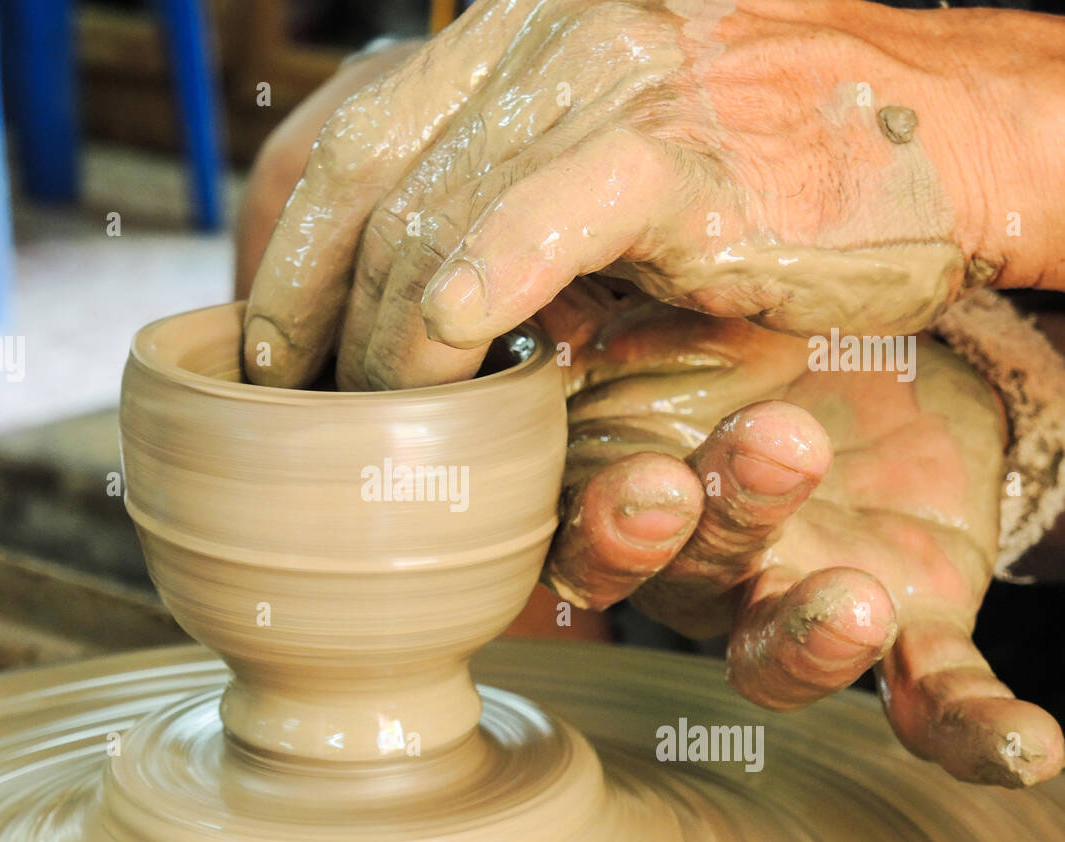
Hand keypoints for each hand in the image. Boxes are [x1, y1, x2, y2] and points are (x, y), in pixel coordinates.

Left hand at [243, 0, 1059, 391]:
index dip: (297, 250)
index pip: (364, 138)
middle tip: (303, 406)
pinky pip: (532, 230)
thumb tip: (419, 300)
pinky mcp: (675, 156)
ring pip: (434, 222)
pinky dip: (466, 298)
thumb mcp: (619, 150)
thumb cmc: (775, 158)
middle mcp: (551, 32)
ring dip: (387, 346)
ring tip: (378, 427)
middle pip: (376, 183)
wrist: (945, 131)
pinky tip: (434, 354)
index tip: (272, 342)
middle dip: (319, 311)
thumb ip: (516, 192)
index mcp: (523, 27)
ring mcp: (611, 82)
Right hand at [538, 278, 1062, 786]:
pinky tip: (1027, 747)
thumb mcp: (670, 256)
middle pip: (674, 583)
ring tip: (850, 595)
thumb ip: (579, 268)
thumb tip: (455, 297)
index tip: (641, 480)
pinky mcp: (906, 615)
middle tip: (719, 476)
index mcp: (630, 472)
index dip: (602, 528)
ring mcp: (796, 588)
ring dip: (805, 639)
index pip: (582, 528)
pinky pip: (931, 695)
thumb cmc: (752, 294)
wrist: (890, 318)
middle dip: (691, 544)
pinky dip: (973, 730)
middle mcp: (698, 553)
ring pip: (776, 653)